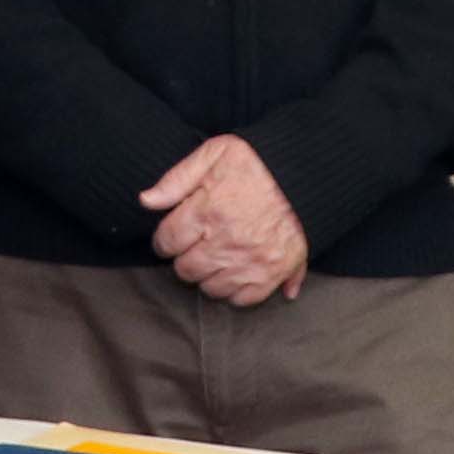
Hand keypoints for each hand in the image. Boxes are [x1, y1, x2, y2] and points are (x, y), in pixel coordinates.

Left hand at [137, 135, 310, 308]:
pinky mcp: (274, 273)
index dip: (165, 240)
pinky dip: (236, 291)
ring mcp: (251, 261)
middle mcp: (226, 242)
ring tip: (215, 259)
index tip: (172, 237)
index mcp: (207, 212)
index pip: (167, 242)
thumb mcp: (214, 154)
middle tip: (195, 247)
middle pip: (186, 270)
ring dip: (208, 276)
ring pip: (211, 288)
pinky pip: (244, 299)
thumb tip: (145, 201)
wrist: (308, 174)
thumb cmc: (258, 162)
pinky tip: (235, 274)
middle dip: (185, 259)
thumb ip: (177, 179)